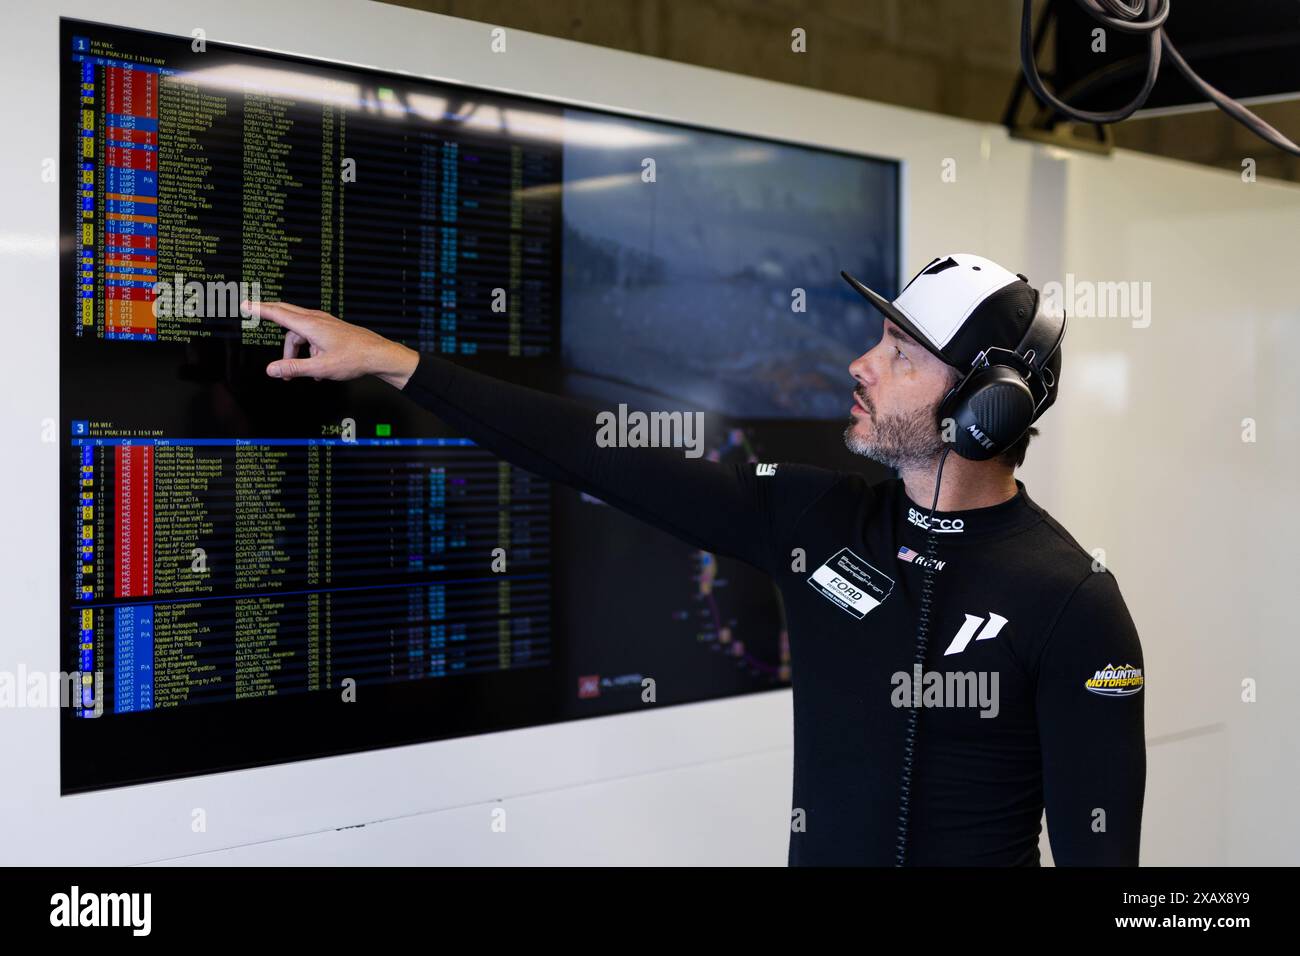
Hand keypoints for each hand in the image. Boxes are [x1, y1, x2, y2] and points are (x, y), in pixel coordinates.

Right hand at [242, 300, 419, 388]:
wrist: (379, 355)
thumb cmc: (355, 358)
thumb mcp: (321, 368)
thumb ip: (294, 368)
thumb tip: (272, 370)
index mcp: (310, 325)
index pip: (278, 313)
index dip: (259, 309)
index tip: (245, 304)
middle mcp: (316, 320)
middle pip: (286, 315)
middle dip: (270, 318)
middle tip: (253, 314)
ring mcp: (325, 324)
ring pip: (299, 333)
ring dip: (296, 351)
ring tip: (302, 373)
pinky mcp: (331, 330)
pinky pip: (312, 338)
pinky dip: (309, 351)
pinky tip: (317, 370)